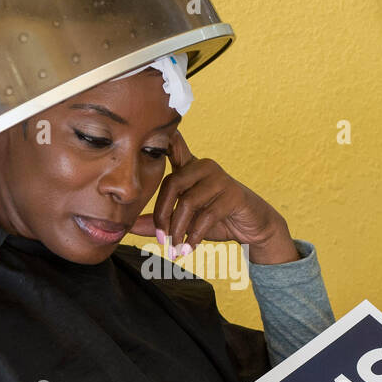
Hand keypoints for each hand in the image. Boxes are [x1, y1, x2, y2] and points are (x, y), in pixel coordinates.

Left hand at [130, 130, 296, 263]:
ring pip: (188, 203)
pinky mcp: (232, 195)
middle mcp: (204, 167)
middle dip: (162, 215)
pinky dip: (194, 236)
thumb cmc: (215, 219)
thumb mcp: (184, 221)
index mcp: (190, 167)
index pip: (174, 147)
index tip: (147, 133)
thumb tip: (129, 226)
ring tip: (175, 249)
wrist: (251, 226)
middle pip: (172, 184)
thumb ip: (158, 222)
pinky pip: (206, 216)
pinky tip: (189, 249)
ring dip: (178, 230)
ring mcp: (219, 179)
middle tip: (161, 239)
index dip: (162, 138)